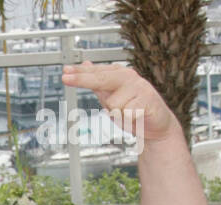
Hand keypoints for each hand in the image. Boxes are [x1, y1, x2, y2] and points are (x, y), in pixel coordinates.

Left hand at [62, 59, 178, 142]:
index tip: (64, 72)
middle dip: (83, 79)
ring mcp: (139, 87)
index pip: (96, 73)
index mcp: (118, 75)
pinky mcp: (147, 100)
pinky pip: (126, 113)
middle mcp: (128, 77)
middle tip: (64, 77)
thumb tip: (85, 63)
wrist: (156, 124)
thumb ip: (98, 82)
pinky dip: (128, 119)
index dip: (79, 73)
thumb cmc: (132, 110)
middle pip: (101, 79)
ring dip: (118, 115)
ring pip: (113, 105)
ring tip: (128, 114)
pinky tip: (137, 116)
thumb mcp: (111, 96)